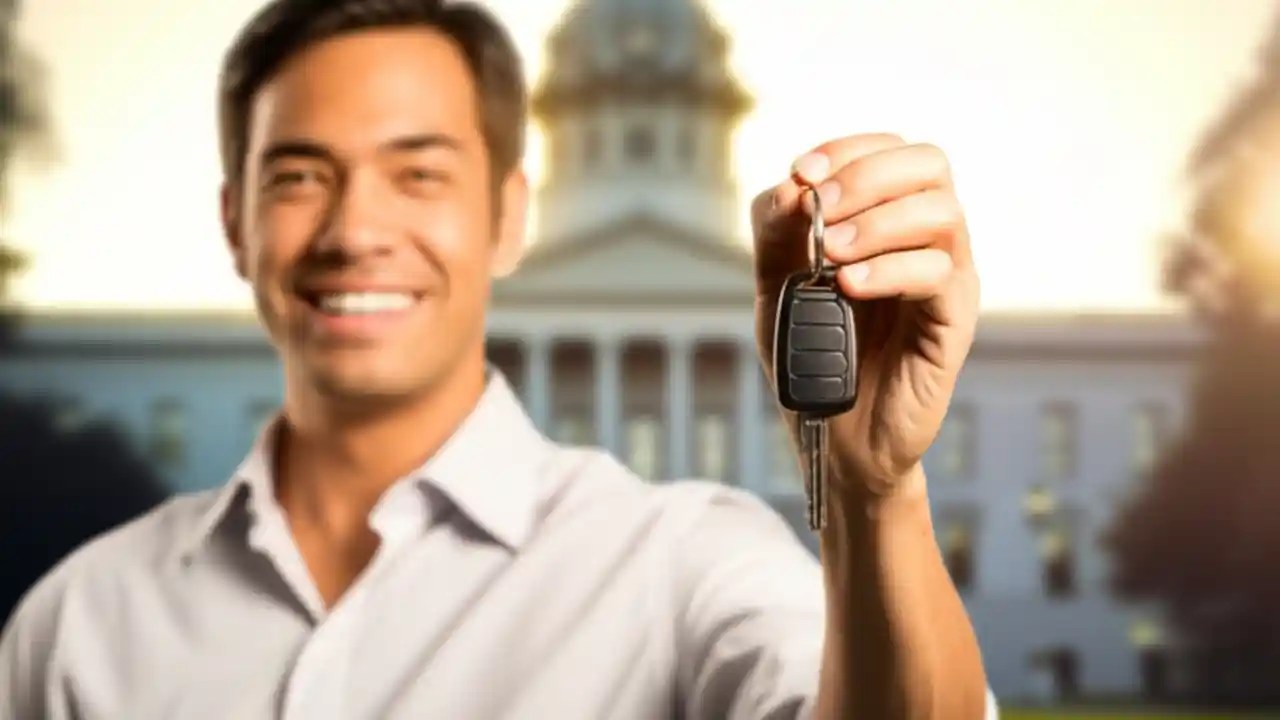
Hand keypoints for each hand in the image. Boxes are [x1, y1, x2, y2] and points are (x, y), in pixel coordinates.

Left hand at [750, 134, 980, 500]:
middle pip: (929, 165)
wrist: (831, 435)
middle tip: (821, 211)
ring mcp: (946, 280)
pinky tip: (849, 287)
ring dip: (878, 221)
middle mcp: (926, 240)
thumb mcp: (774, 286)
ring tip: (832, 255)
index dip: (847, 150)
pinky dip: (891, 270)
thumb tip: (795, 186)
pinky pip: (939, 275)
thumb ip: (777, 233)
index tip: (802, 174)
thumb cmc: (812, 355)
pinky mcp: (951, 323)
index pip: (890, 151)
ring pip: (941, 213)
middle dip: (866, 176)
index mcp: (888, 219)